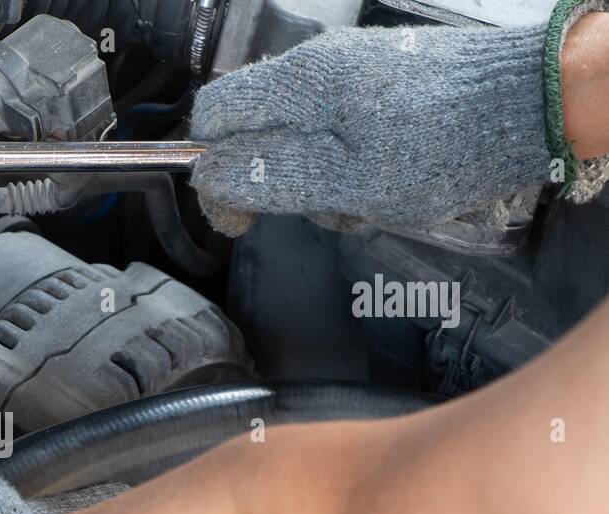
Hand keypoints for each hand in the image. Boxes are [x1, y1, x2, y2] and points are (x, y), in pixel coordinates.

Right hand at [189, 23, 554, 235]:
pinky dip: (352, 164)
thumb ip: (269, 179)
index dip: (213, 170)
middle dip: (277, 180)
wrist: (536, 102)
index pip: (215, 118)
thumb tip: (210, 178)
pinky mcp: (386, 80)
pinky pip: (342, 129)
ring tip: (369, 200)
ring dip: (321, 180)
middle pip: (258, 131)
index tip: (244, 216)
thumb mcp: (346, 181)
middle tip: (327, 209)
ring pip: (302, 136)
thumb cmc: (442, 147)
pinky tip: (390, 181)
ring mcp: (354, 70)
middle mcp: (318, 65)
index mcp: (297, 83)